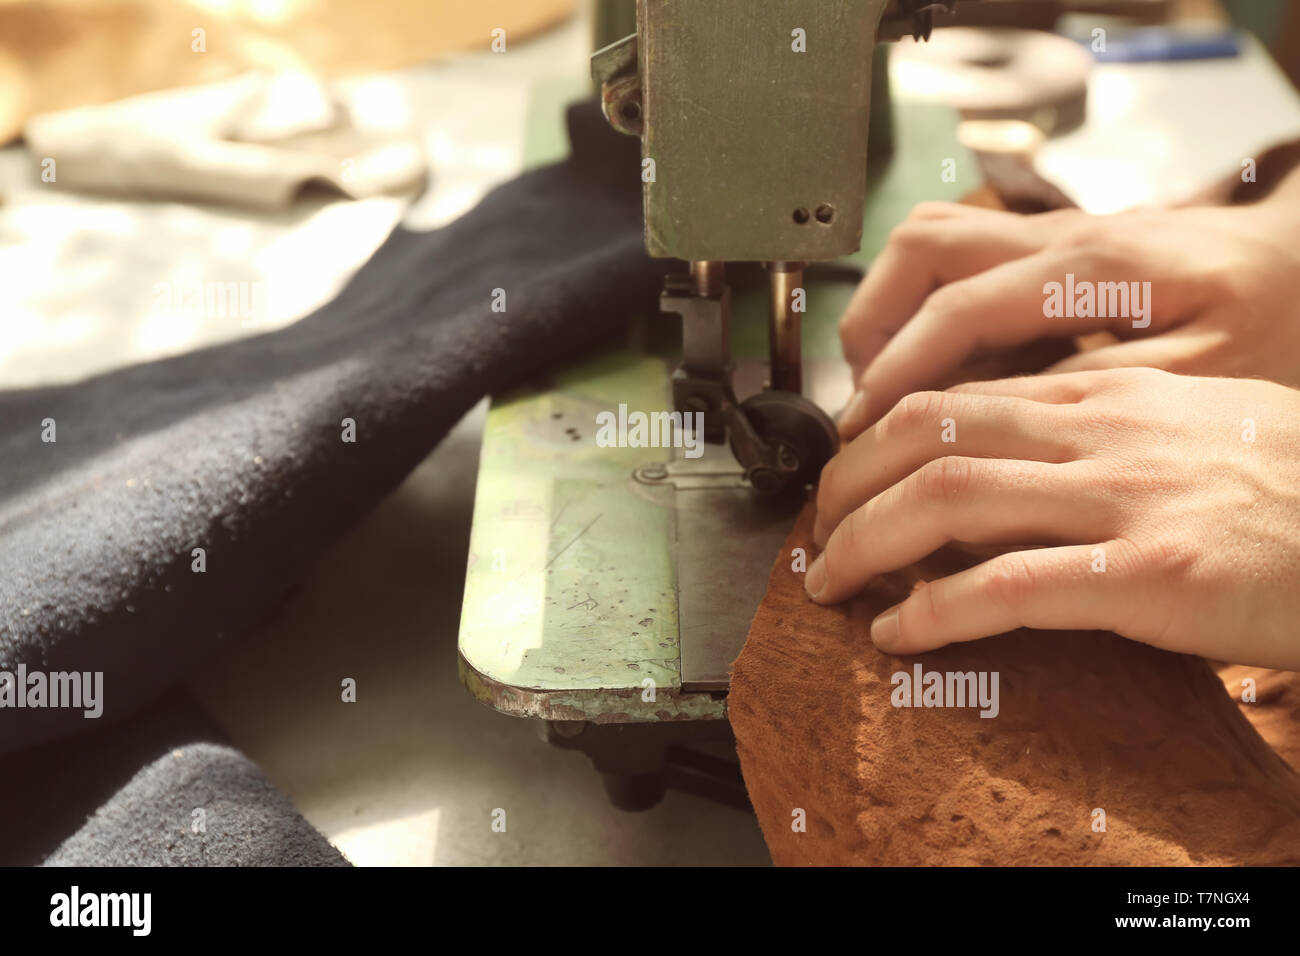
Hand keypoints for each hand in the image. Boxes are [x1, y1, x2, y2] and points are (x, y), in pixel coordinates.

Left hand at [807, 368, 1299, 669]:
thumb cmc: (1284, 485)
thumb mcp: (1177, 427)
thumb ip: (1086, 433)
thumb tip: (1001, 462)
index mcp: (1101, 393)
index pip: (952, 398)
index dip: (876, 439)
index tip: (844, 480)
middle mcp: (1098, 428)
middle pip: (925, 432)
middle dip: (846, 483)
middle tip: (816, 528)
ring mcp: (1122, 497)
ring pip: (945, 498)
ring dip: (865, 542)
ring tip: (831, 581)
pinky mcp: (1148, 571)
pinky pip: (1006, 587)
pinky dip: (934, 612)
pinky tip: (901, 634)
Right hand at [837, 186, 1299, 440]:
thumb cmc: (1276, 316)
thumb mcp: (1206, 373)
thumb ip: (1099, 396)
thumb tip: (997, 428)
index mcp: (1090, 268)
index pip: (954, 309)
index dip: (896, 372)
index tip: (861, 428)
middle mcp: (1060, 238)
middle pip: (919, 249)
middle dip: (872, 324)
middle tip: (864, 402)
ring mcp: (1053, 237)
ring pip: (931, 244)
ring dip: (893, 310)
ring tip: (889, 387)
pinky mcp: (1055, 253)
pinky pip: (963, 265)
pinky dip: (929, 314)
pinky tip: (945, 373)